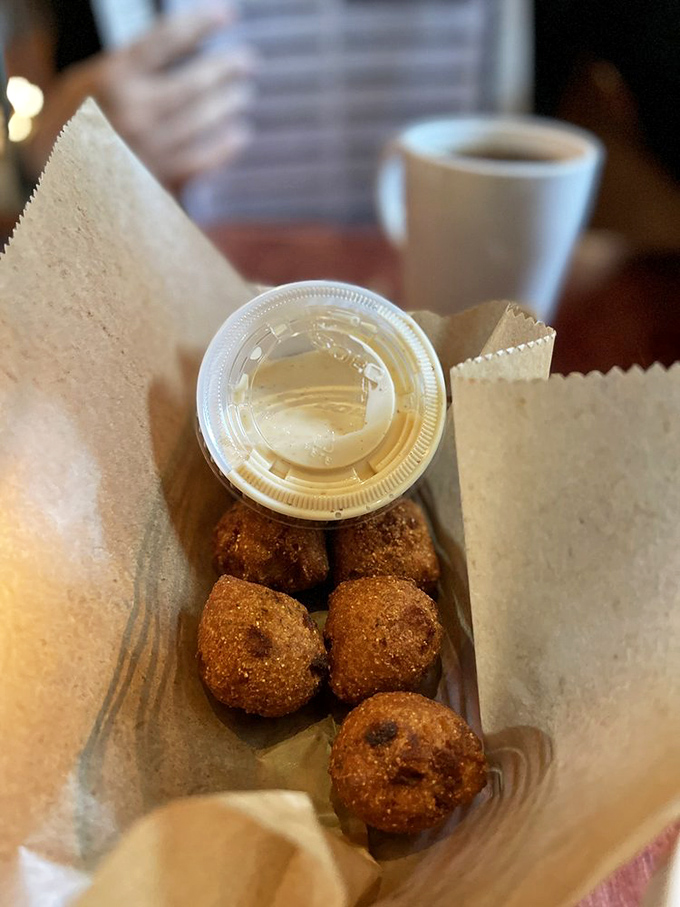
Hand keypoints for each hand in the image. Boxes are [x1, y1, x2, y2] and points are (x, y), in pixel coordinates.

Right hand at [26, 6, 254, 188]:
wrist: (60, 185)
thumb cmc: (75, 127)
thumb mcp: (87, 84)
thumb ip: (129, 67)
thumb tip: (183, 48)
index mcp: (110, 78)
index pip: (165, 40)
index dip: (200, 23)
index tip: (228, 14)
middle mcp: (131, 112)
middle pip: (193, 82)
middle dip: (226, 68)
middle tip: (247, 62)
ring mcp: (147, 149)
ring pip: (203, 121)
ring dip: (229, 105)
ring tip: (242, 96)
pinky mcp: (159, 182)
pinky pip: (203, 160)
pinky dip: (225, 146)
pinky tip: (238, 135)